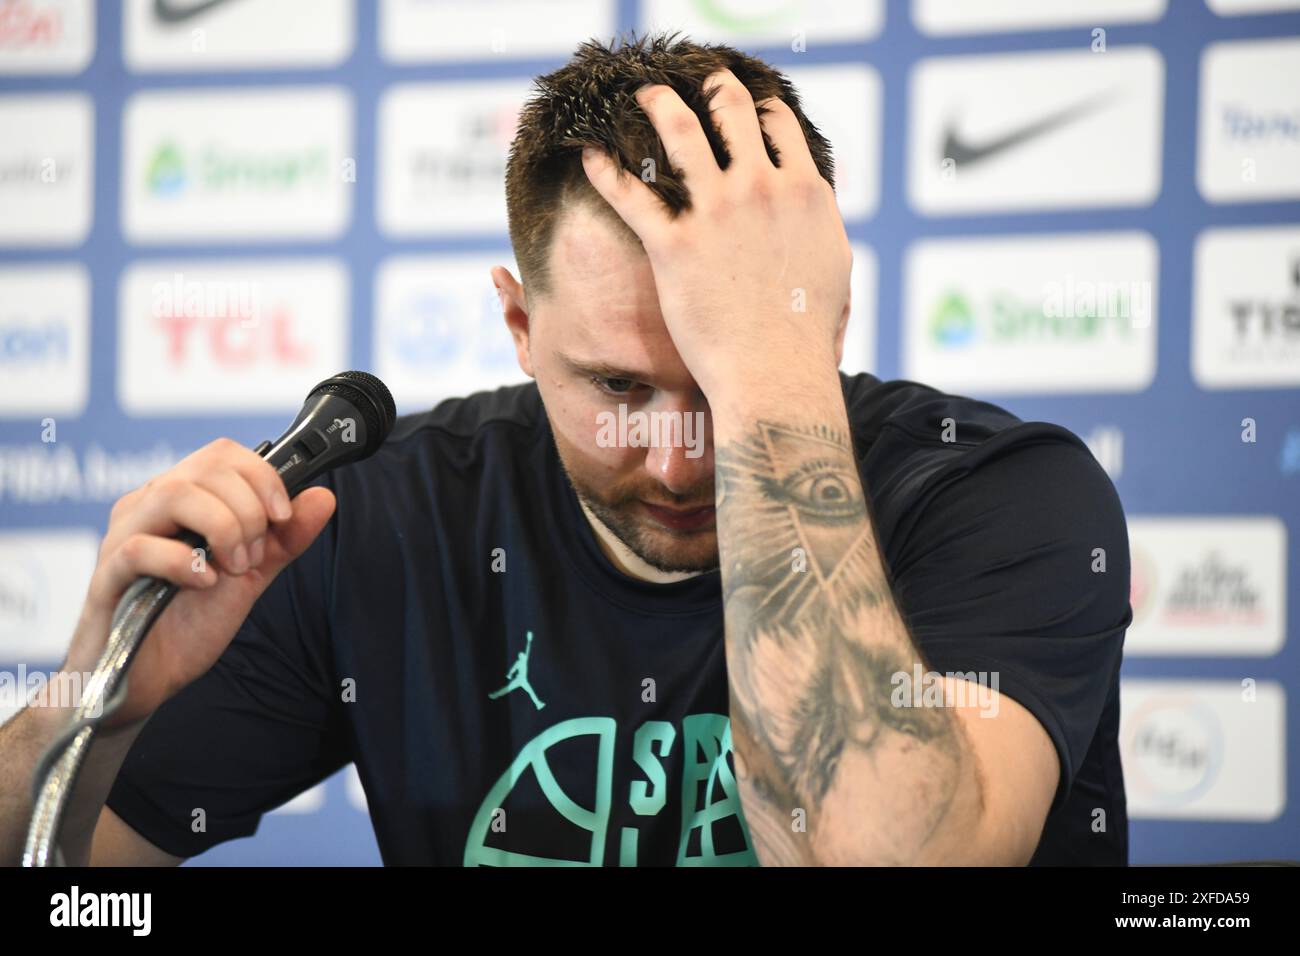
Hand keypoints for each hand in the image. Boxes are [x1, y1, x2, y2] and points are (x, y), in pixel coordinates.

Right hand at [57, 438, 335, 731]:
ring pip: (173, 495)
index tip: (282, 517)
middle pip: (205, 469)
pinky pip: (139, 547)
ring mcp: (121, 537)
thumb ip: (286, 537)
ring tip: (234, 567)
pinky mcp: (106, 576)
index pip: (223, 454)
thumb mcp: (252, 574)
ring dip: (223, 528)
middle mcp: (147, 507)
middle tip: (253, 555)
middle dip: (248, 510)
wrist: (150, 677)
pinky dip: (183, 561)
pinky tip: (204, 583)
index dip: (263, 478)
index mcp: (181, 498)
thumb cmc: (190, 619)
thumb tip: (323, 496)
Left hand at [580, 68, 851, 400]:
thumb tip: (812, 211)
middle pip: (732, 111)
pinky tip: (591, 154)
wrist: (776, 375)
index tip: (742, 103)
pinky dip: (606, 169)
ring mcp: (716, 213)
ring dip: (658, 105)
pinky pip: (630, 194)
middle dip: (711, 88)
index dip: (757, 106)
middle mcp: (761, 188)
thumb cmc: (808, 334)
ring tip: (642, 97)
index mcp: (803, 191)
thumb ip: (818, 225)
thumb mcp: (833, 267)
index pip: (778, 125)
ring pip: (680, 132)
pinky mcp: (674, 245)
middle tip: (694, 82)